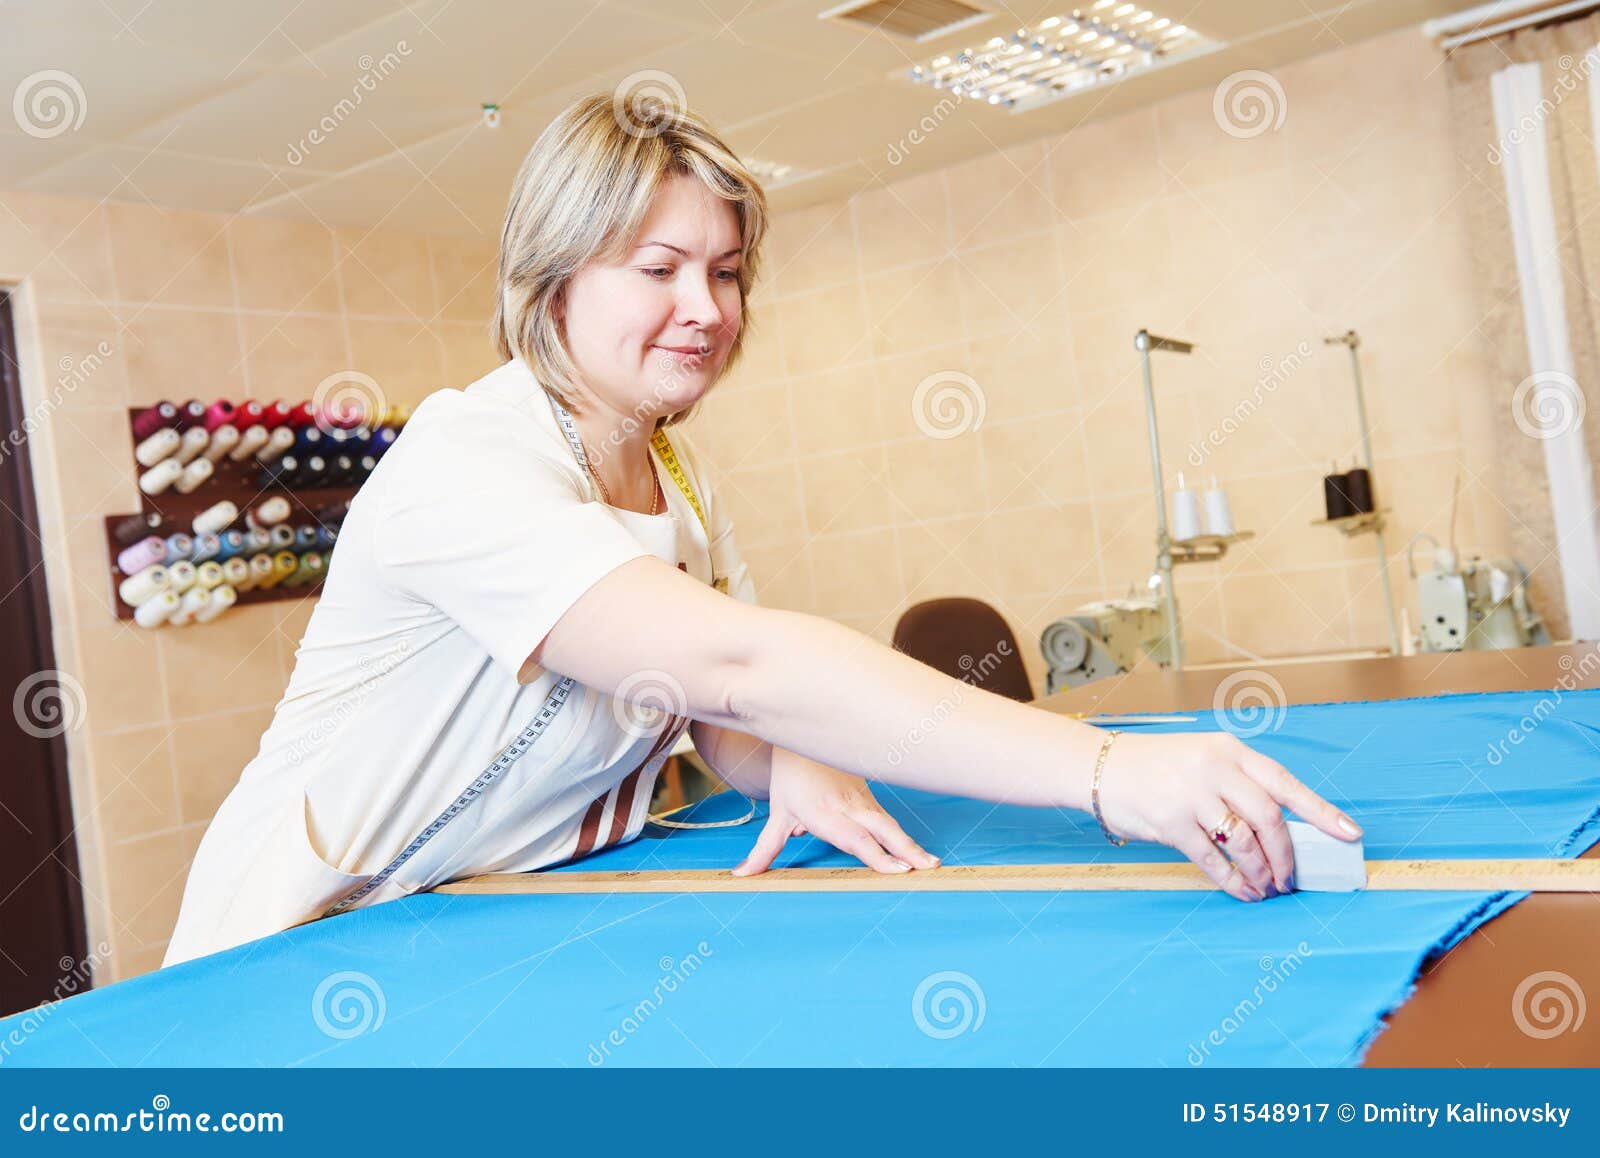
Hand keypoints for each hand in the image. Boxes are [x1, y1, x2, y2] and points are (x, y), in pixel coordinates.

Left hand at [732, 757, 940, 875]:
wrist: (802, 737)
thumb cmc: (790, 776)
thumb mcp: (777, 813)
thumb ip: (763, 849)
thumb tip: (741, 874)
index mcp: (823, 811)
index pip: (854, 837)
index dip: (876, 854)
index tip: (897, 870)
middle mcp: (847, 805)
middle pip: (880, 829)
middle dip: (904, 849)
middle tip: (926, 868)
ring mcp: (861, 799)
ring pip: (888, 822)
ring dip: (910, 844)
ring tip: (932, 864)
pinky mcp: (868, 796)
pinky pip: (886, 818)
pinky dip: (903, 836)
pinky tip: (919, 853)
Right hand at [1094, 731, 1361, 901]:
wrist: (1100, 768)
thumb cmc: (1155, 767)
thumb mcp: (1201, 759)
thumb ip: (1237, 785)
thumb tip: (1280, 831)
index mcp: (1227, 750)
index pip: (1284, 782)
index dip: (1320, 810)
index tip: (1349, 833)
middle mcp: (1212, 768)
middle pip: (1269, 817)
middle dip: (1286, 855)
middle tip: (1291, 878)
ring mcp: (1190, 795)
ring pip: (1244, 843)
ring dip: (1262, 872)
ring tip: (1267, 888)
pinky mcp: (1170, 823)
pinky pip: (1213, 861)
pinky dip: (1234, 882)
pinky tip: (1243, 892)